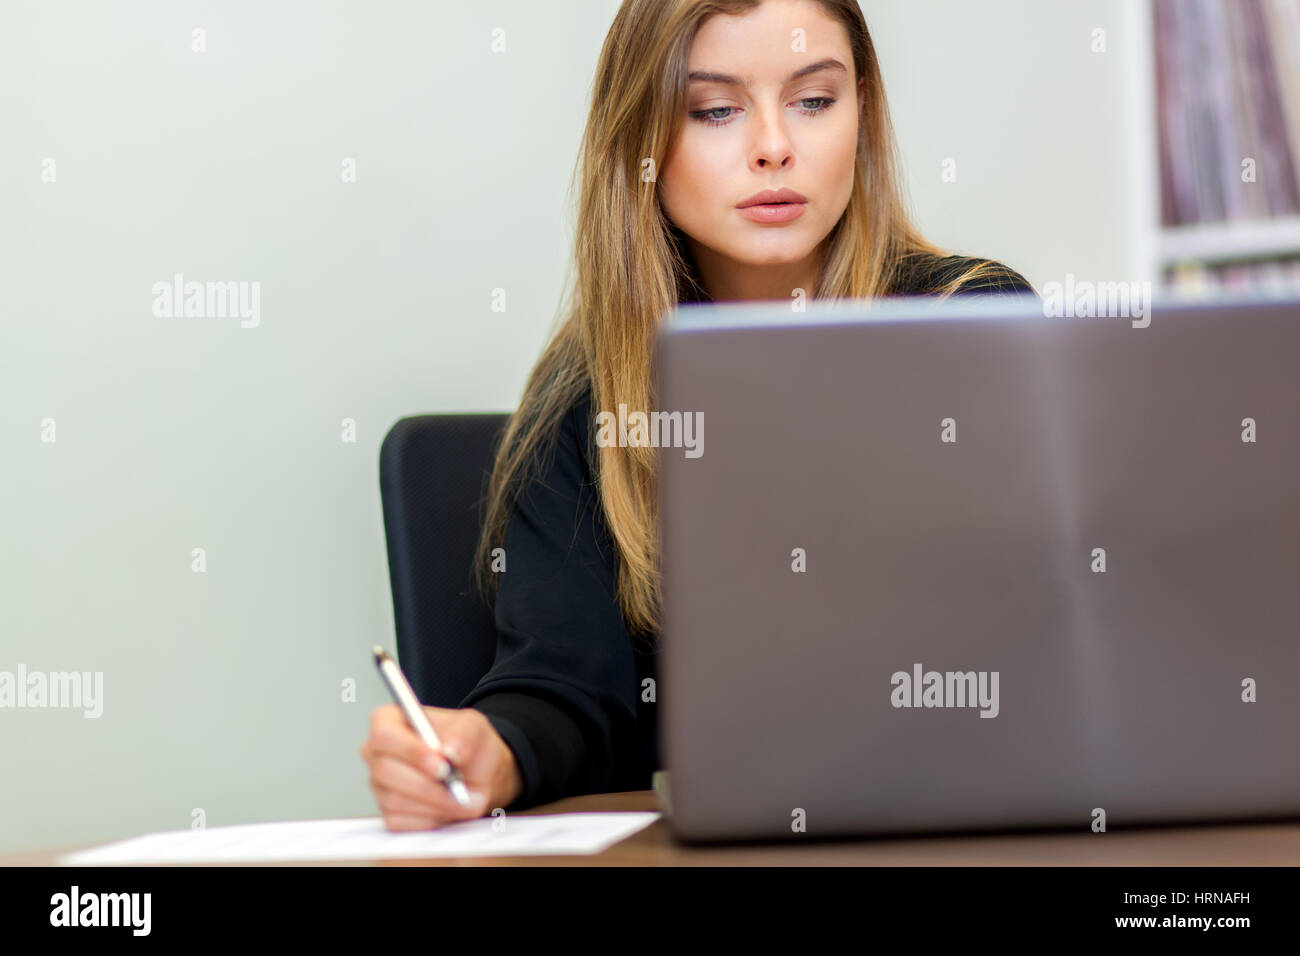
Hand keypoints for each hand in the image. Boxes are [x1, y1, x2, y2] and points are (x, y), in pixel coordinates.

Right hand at [360, 704, 522, 830]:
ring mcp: (380, 784)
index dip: (411, 751)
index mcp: (389, 720)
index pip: (384, 734)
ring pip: (394, 800)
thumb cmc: (467, 745)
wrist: (478, 774)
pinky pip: (400, 821)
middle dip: (427, 784)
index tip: (442, 764)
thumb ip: (464, 734)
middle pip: (385, 771)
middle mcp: (378, 753)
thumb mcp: (474, 727)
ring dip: (434, 803)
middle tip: (457, 788)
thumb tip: (451, 751)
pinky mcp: (388, 812)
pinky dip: (429, 819)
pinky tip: (447, 809)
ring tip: (463, 799)